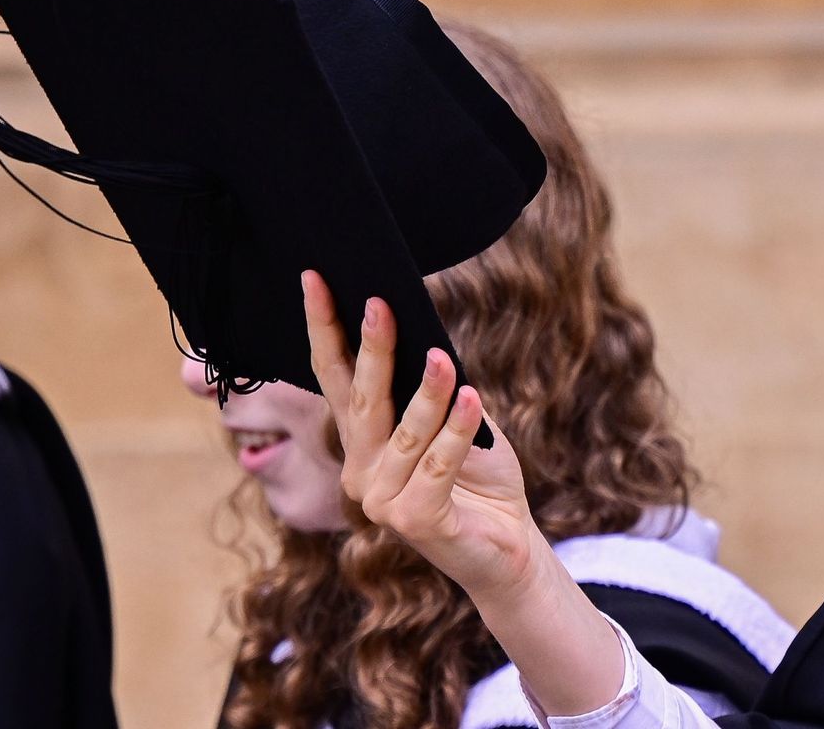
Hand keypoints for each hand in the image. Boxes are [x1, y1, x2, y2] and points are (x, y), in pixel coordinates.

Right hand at [301, 270, 542, 598]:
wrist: (508, 543)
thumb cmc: (479, 475)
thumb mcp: (455, 420)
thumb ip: (434, 388)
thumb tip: (429, 338)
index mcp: (362, 441)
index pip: (334, 377)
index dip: (324, 328)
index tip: (315, 279)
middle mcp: (361, 471)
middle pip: (363, 401)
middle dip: (371, 350)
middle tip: (378, 305)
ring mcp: (383, 501)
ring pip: (406, 433)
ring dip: (427, 393)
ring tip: (443, 357)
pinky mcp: (416, 521)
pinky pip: (439, 465)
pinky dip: (458, 432)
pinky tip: (473, 400)